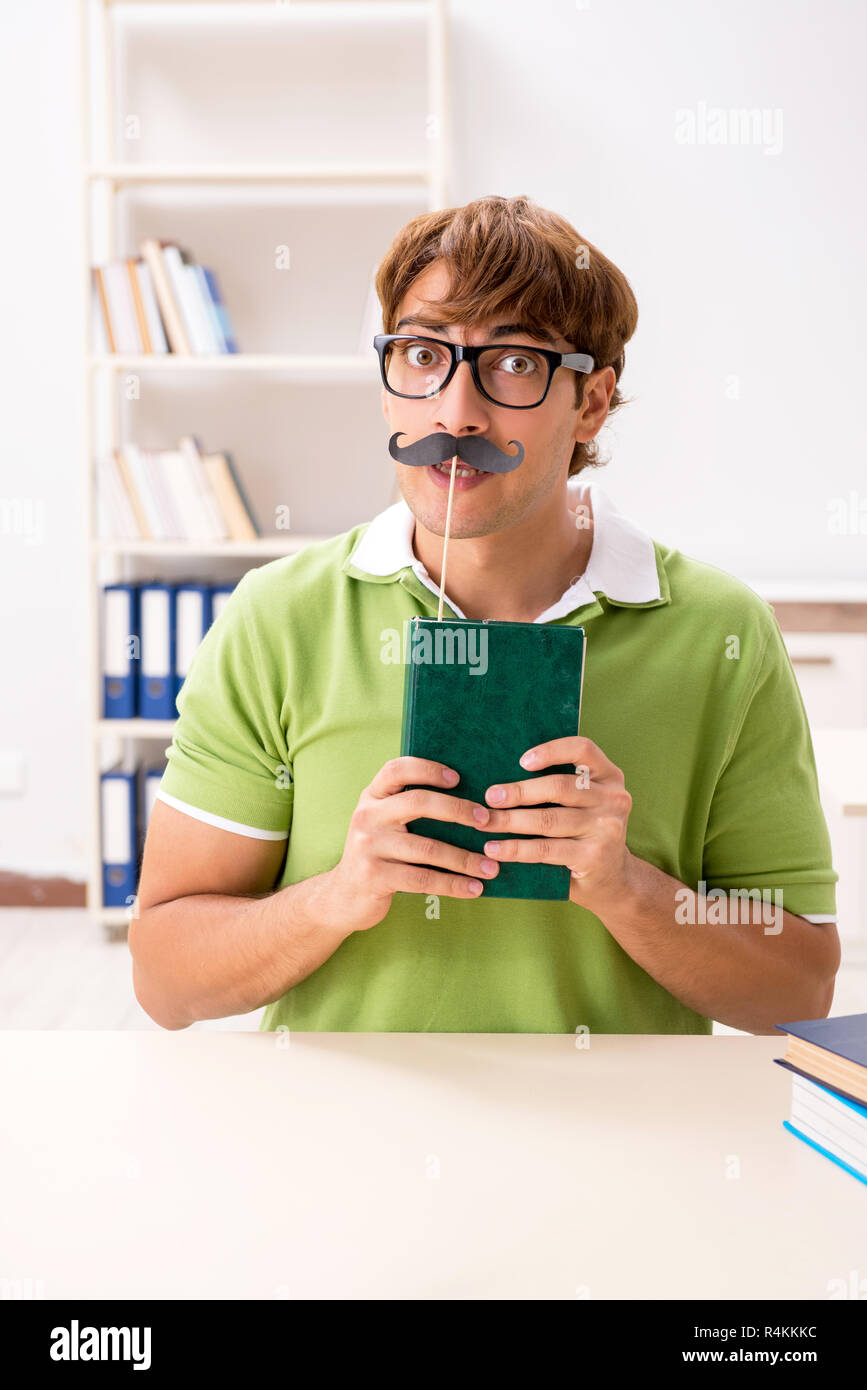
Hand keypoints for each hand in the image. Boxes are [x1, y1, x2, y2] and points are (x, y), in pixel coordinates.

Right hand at [323, 756, 498, 932]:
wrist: (344, 896)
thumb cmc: (379, 854)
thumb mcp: (384, 823)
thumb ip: (409, 808)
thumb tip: (469, 798)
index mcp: (372, 797)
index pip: (397, 769)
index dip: (428, 769)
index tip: (458, 778)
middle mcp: (367, 816)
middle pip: (418, 802)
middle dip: (458, 810)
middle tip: (487, 821)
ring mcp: (368, 846)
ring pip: (427, 848)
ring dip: (465, 859)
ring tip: (492, 867)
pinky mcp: (374, 876)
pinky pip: (423, 879)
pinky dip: (453, 884)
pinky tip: (474, 888)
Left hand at [479, 735, 633, 912]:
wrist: (613, 880)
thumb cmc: (586, 833)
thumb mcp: (586, 803)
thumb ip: (561, 786)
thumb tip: (502, 775)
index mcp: (610, 776)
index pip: (583, 750)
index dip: (551, 750)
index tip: (521, 761)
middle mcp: (614, 799)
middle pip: (559, 787)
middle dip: (519, 792)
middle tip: (489, 797)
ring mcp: (606, 829)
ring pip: (548, 819)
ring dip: (510, 821)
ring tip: (485, 822)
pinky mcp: (594, 857)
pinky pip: (546, 849)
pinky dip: (515, 849)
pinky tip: (494, 849)